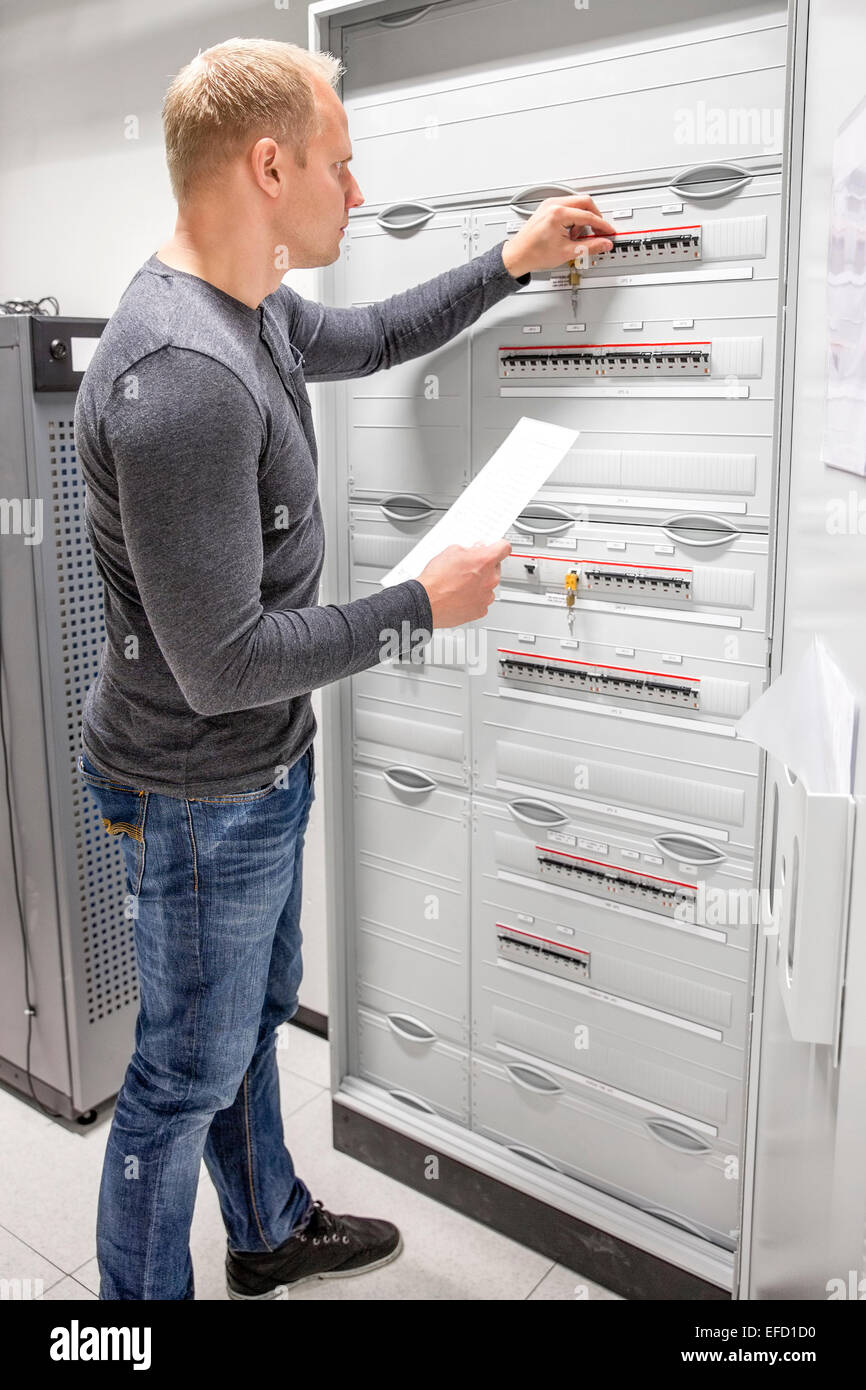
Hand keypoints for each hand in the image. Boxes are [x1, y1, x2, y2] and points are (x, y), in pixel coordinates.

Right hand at [416, 539, 511, 627]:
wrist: (426, 602)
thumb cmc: (436, 579)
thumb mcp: (451, 552)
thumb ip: (469, 549)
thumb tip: (475, 550)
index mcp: (485, 561)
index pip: (504, 548)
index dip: (498, 546)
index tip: (495, 547)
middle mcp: (490, 579)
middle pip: (495, 568)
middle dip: (484, 566)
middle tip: (467, 568)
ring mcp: (487, 596)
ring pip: (488, 586)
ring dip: (479, 584)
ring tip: (460, 584)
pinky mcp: (480, 610)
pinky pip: (482, 601)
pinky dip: (474, 598)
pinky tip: (460, 596)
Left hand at [500, 195, 615, 278]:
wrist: (518, 255)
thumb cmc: (535, 253)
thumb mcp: (567, 252)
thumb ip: (590, 246)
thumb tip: (604, 243)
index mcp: (558, 213)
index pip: (588, 215)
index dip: (602, 225)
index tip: (608, 232)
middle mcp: (553, 204)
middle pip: (585, 202)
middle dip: (594, 217)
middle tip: (597, 231)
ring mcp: (549, 204)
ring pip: (576, 202)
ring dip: (582, 217)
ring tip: (577, 236)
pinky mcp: (547, 208)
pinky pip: (567, 206)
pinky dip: (573, 217)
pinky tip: (570, 231)